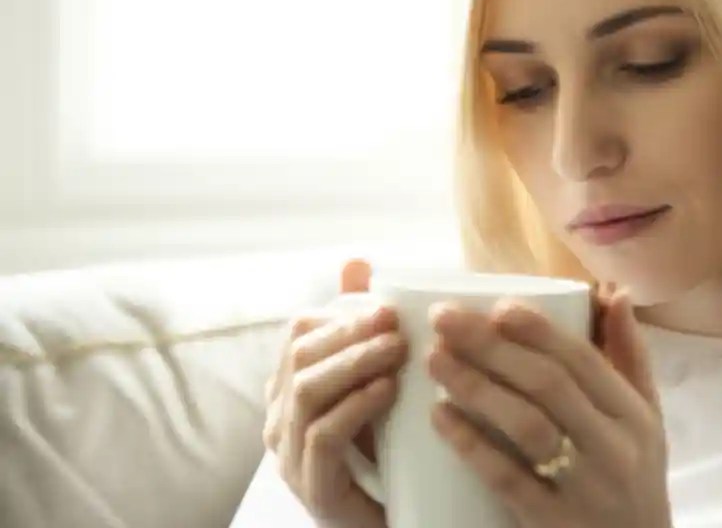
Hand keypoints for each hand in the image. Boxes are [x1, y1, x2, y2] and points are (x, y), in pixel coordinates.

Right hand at [262, 260, 408, 527]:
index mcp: (292, 388)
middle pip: (301, 356)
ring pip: (307, 391)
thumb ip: (366, 328)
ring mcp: (291, 456)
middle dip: (349, 332)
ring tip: (397, 349)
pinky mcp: (315, 489)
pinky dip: (355, 407)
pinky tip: (387, 390)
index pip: (298, 333)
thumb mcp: (379, 381)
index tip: (385, 305)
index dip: (339, 314)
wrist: (397, 521)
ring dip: (354, 362)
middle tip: (395, 319)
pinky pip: (324, 437)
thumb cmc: (387, 450)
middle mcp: (281, 419)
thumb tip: (355, 261)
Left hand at [425, 283, 671, 527]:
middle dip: (492, 346)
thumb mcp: (647, 420)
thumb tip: (614, 292)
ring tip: (435, 360)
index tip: (496, 306)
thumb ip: (630, 357)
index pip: (583, 360)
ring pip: (527, 426)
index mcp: (634, 416)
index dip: (539, 330)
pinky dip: (472, 444)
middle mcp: (614, 447)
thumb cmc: (635, 481)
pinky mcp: (552, 523)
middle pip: (549, 384)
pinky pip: (507, 478)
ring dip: (477, 387)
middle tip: (443, 320)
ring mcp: (583, 487)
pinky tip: (440, 417)